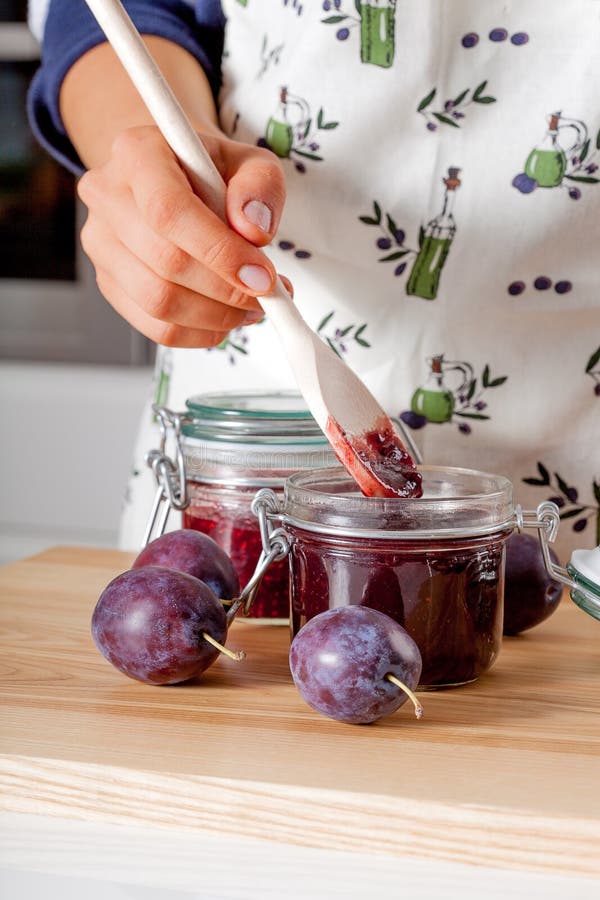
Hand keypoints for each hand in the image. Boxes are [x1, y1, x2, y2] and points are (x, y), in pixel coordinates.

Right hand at [78, 125, 287, 346]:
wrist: (175, 178)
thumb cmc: (210, 170)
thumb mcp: (249, 161)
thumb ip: (260, 186)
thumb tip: (254, 231)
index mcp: (136, 153)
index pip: (169, 211)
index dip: (219, 252)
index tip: (262, 277)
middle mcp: (108, 196)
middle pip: (165, 263)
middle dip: (226, 290)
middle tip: (268, 295)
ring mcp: (102, 244)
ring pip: (158, 302)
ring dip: (217, 316)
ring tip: (252, 306)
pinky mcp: (109, 283)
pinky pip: (155, 326)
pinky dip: (201, 332)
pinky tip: (226, 317)